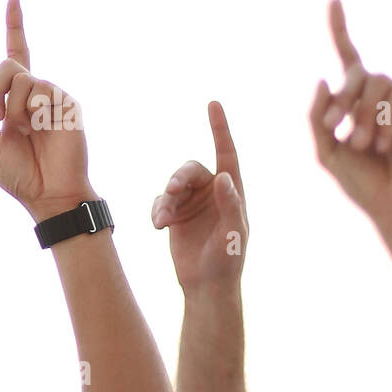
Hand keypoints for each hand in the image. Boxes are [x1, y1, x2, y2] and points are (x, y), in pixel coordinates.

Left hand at [0, 0, 95, 222]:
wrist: (49, 193)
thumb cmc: (19, 174)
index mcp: (13, 99)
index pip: (14, 55)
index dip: (15, 25)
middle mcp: (33, 93)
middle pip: (7, 66)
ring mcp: (51, 96)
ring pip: (21, 79)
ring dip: (13, 107)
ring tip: (24, 130)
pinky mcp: (66, 102)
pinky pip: (41, 90)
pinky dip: (32, 111)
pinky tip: (41, 128)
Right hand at [151, 101, 247, 291]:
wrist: (206, 287)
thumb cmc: (228, 263)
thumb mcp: (233, 235)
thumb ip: (230, 205)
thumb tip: (224, 177)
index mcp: (231, 192)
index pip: (227, 153)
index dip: (220, 128)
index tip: (213, 103)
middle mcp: (212, 193)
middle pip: (190, 169)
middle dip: (179, 178)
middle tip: (172, 192)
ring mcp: (193, 203)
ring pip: (172, 186)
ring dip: (165, 199)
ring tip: (163, 219)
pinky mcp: (176, 216)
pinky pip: (161, 202)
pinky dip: (158, 210)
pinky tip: (158, 225)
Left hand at [308, 0, 391, 238]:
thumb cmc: (363, 183)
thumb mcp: (327, 152)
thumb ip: (317, 117)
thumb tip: (323, 78)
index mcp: (356, 102)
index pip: (349, 58)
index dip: (340, 29)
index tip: (333, 0)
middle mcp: (382, 97)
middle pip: (358, 74)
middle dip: (342, 98)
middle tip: (333, 127)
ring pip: (378, 84)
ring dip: (362, 115)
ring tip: (363, 145)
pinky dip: (384, 122)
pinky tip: (385, 145)